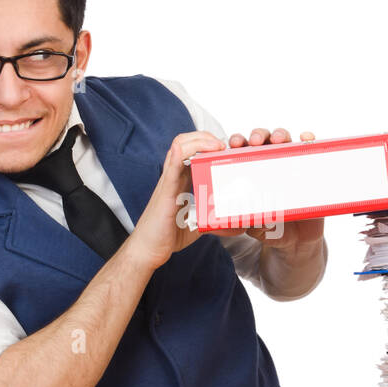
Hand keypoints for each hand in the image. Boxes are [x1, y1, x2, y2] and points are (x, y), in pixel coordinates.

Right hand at [126, 130, 225, 270]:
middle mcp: (175, 176)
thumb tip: (239, 225)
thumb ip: (216, 221)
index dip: (210, 144)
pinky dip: (180, 154)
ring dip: (199, 141)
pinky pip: (171, 166)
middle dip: (207, 137)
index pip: (193, 151)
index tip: (228, 150)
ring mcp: (169, 180)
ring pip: (179, 147)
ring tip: (217, 145)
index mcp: (182, 180)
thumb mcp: (198, 224)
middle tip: (225, 145)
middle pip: (187, 143)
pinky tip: (186, 149)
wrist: (149, 249)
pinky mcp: (165, 190)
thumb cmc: (169, 235)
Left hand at [225, 126, 322, 252]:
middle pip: (263, 141)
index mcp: (251, 172)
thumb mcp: (256, 226)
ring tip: (279, 140)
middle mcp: (269, 164)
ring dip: (281, 134)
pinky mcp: (308, 169)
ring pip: (285, 141)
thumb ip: (249, 223)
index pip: (242, 151)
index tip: (234, 145)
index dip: (238, 143)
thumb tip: (247, 219)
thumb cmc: (271, 226)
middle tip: (256, 141)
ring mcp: (289, 165)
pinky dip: (308, 140)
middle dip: (258, 135)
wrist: (297, 239)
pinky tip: (306, 138)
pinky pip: (308, 150)